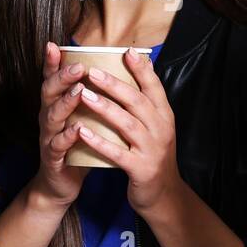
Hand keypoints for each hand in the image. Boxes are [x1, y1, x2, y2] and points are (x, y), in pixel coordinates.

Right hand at [29, 42, 91, 209]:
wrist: (62, 183)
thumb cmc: (77, 145)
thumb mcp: (83, 117)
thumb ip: (91, 97)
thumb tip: (113, 70)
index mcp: (57, 105)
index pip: (53, 79)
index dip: (52, 62)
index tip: (54, 44)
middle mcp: (49, 117)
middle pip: (49, 92)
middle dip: (62, 77)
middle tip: (78, 66)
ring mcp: (49, 137)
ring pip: (52, 116)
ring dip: (65, 103)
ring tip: (79, 91)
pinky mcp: (53, 157)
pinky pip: (58, 145)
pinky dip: (68, 136)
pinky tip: (78, 129)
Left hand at [71, 48, 183, 213]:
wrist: (163, 195)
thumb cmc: (152, 155)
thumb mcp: (156, 126)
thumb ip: (147, 102)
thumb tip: (142, 68)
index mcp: (164, 116)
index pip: (154, 87)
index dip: (141, 69)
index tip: (126, 51)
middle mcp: (161, 129)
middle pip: (137, 102)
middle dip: (115, 85)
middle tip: (93, 71)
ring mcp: (152, 149)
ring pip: (127, 124)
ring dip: (104, 108)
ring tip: (84, 95)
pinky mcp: (141, 169)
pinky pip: (117, 153)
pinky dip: (99, 141)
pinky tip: (82, 132)